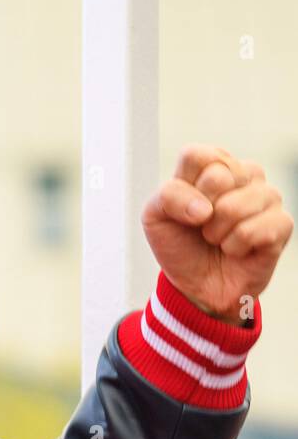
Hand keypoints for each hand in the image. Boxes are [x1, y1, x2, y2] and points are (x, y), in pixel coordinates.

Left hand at [142, 144, 292, 325]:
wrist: (198, 283)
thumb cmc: (179, 243)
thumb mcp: (155, 217)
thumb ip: (169, 197)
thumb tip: (205, 208)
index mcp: (209, 165)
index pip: (197, 155)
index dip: (184, 187)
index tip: (183, 207)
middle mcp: (241, 174)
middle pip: (218, 176)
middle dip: (200, 211)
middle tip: (201, 225)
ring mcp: (265, 196)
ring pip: (235, 205)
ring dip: (216, 232)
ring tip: (217, 238)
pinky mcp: (282, 223)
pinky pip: (253, 231)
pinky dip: (235, 246)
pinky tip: (236, 249)